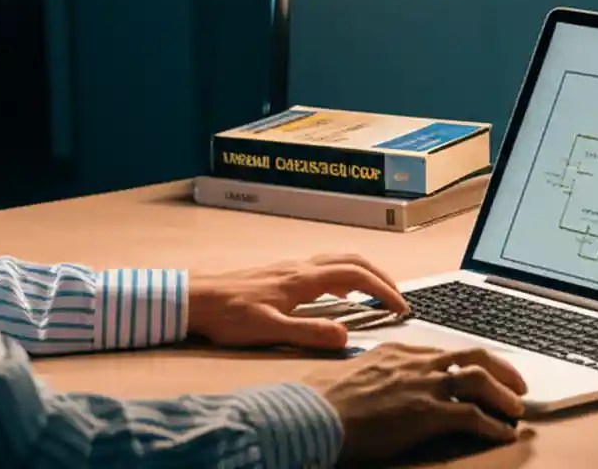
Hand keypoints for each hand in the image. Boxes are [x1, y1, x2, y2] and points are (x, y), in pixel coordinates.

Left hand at [187, 253, 408, 349]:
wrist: (196, 299)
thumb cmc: (228, 316)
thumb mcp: (270, 331)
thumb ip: (309, 333)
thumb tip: (346, 336)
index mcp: (302, 279)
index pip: (356, 275)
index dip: (383, 289)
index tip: (401, 308)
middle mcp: (300, 268)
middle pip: (352, 260)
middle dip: (380, 276)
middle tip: (398, 298)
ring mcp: (290, 268)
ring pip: (337, 260)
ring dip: (363, 273)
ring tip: (377, 294)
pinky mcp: (280, 274)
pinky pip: (322, 267)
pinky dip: (342, 276)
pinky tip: (338, 294)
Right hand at [302, 343, 526, 465]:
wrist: (313, 412)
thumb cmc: (322, 398)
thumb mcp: (353, 373)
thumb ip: (375, 373)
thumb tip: (380, 383)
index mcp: (398, 351)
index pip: (444, 351)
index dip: (469, 363)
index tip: (481, 372)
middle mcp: (415, 362)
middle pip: (471, 356)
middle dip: (502, 369)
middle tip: (518, 384)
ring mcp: (423, 386)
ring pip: (480, 381)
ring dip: (504, 396)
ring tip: (516, 410)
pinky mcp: (426, 413)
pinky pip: (473, 416)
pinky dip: (493, 426)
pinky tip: (502, 434)